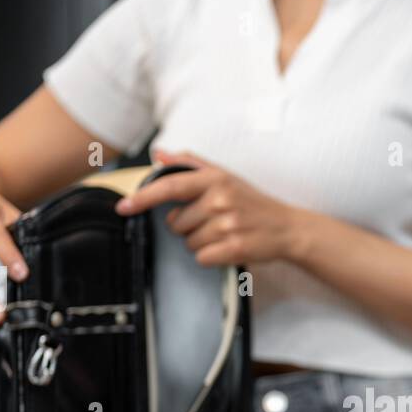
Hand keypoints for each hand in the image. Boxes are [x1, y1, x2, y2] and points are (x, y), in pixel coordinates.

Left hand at [115, 149, 304, 266]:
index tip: (124, 207)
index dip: (143, 197)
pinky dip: (210, 256)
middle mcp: (221, 199)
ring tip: (222, 233)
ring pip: (188, 242)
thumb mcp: (224, 176)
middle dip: (186, 226)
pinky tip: (227, 247)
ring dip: (200, 242)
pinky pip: (202, 257)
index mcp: (215, 179)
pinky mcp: (234, 247)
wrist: (287, 228)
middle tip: (211, 221)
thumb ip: (190, 164)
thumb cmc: (252, 202)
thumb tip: (158, 154)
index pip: (170, 186)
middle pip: (176, 222)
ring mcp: (228, 224)